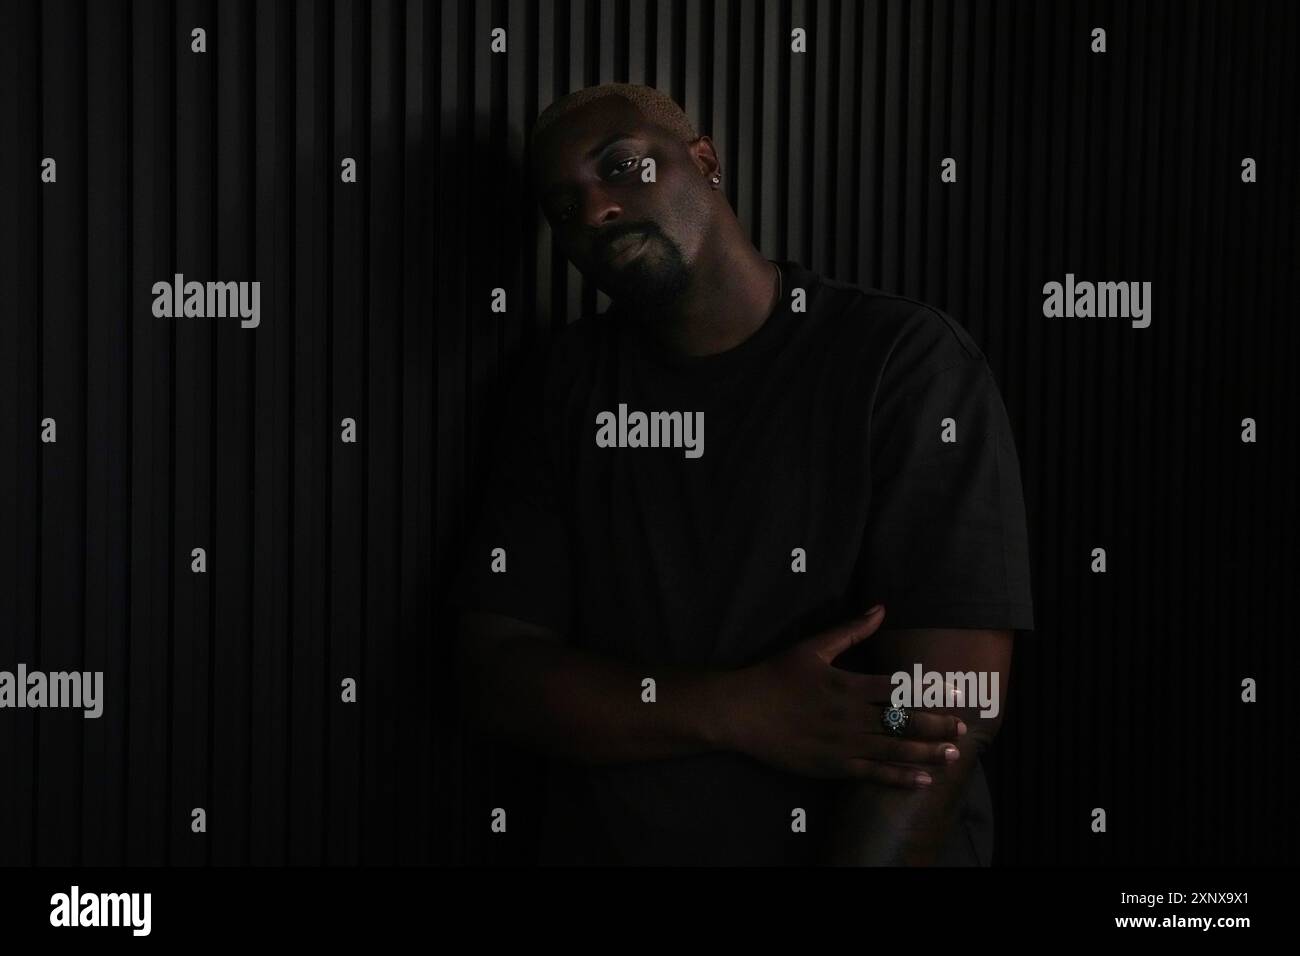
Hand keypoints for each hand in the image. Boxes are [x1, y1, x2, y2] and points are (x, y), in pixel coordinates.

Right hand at [716, 606, 965, 785]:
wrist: (742, 712)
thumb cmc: (776, 676)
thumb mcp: (812, 647)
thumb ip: (850, 631)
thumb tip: (881, 608)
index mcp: (849, 685)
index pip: (899, 688)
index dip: (930, 690)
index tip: (956, 693)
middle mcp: (851, 716)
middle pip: (904, 721)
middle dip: (937, 725)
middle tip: (963, 729)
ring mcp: (843, 744)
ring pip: (894, 749)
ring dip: (926, 753)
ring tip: (951, 755)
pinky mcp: (832, 766)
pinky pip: (873, 774)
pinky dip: (899, 777)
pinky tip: (922, 781)